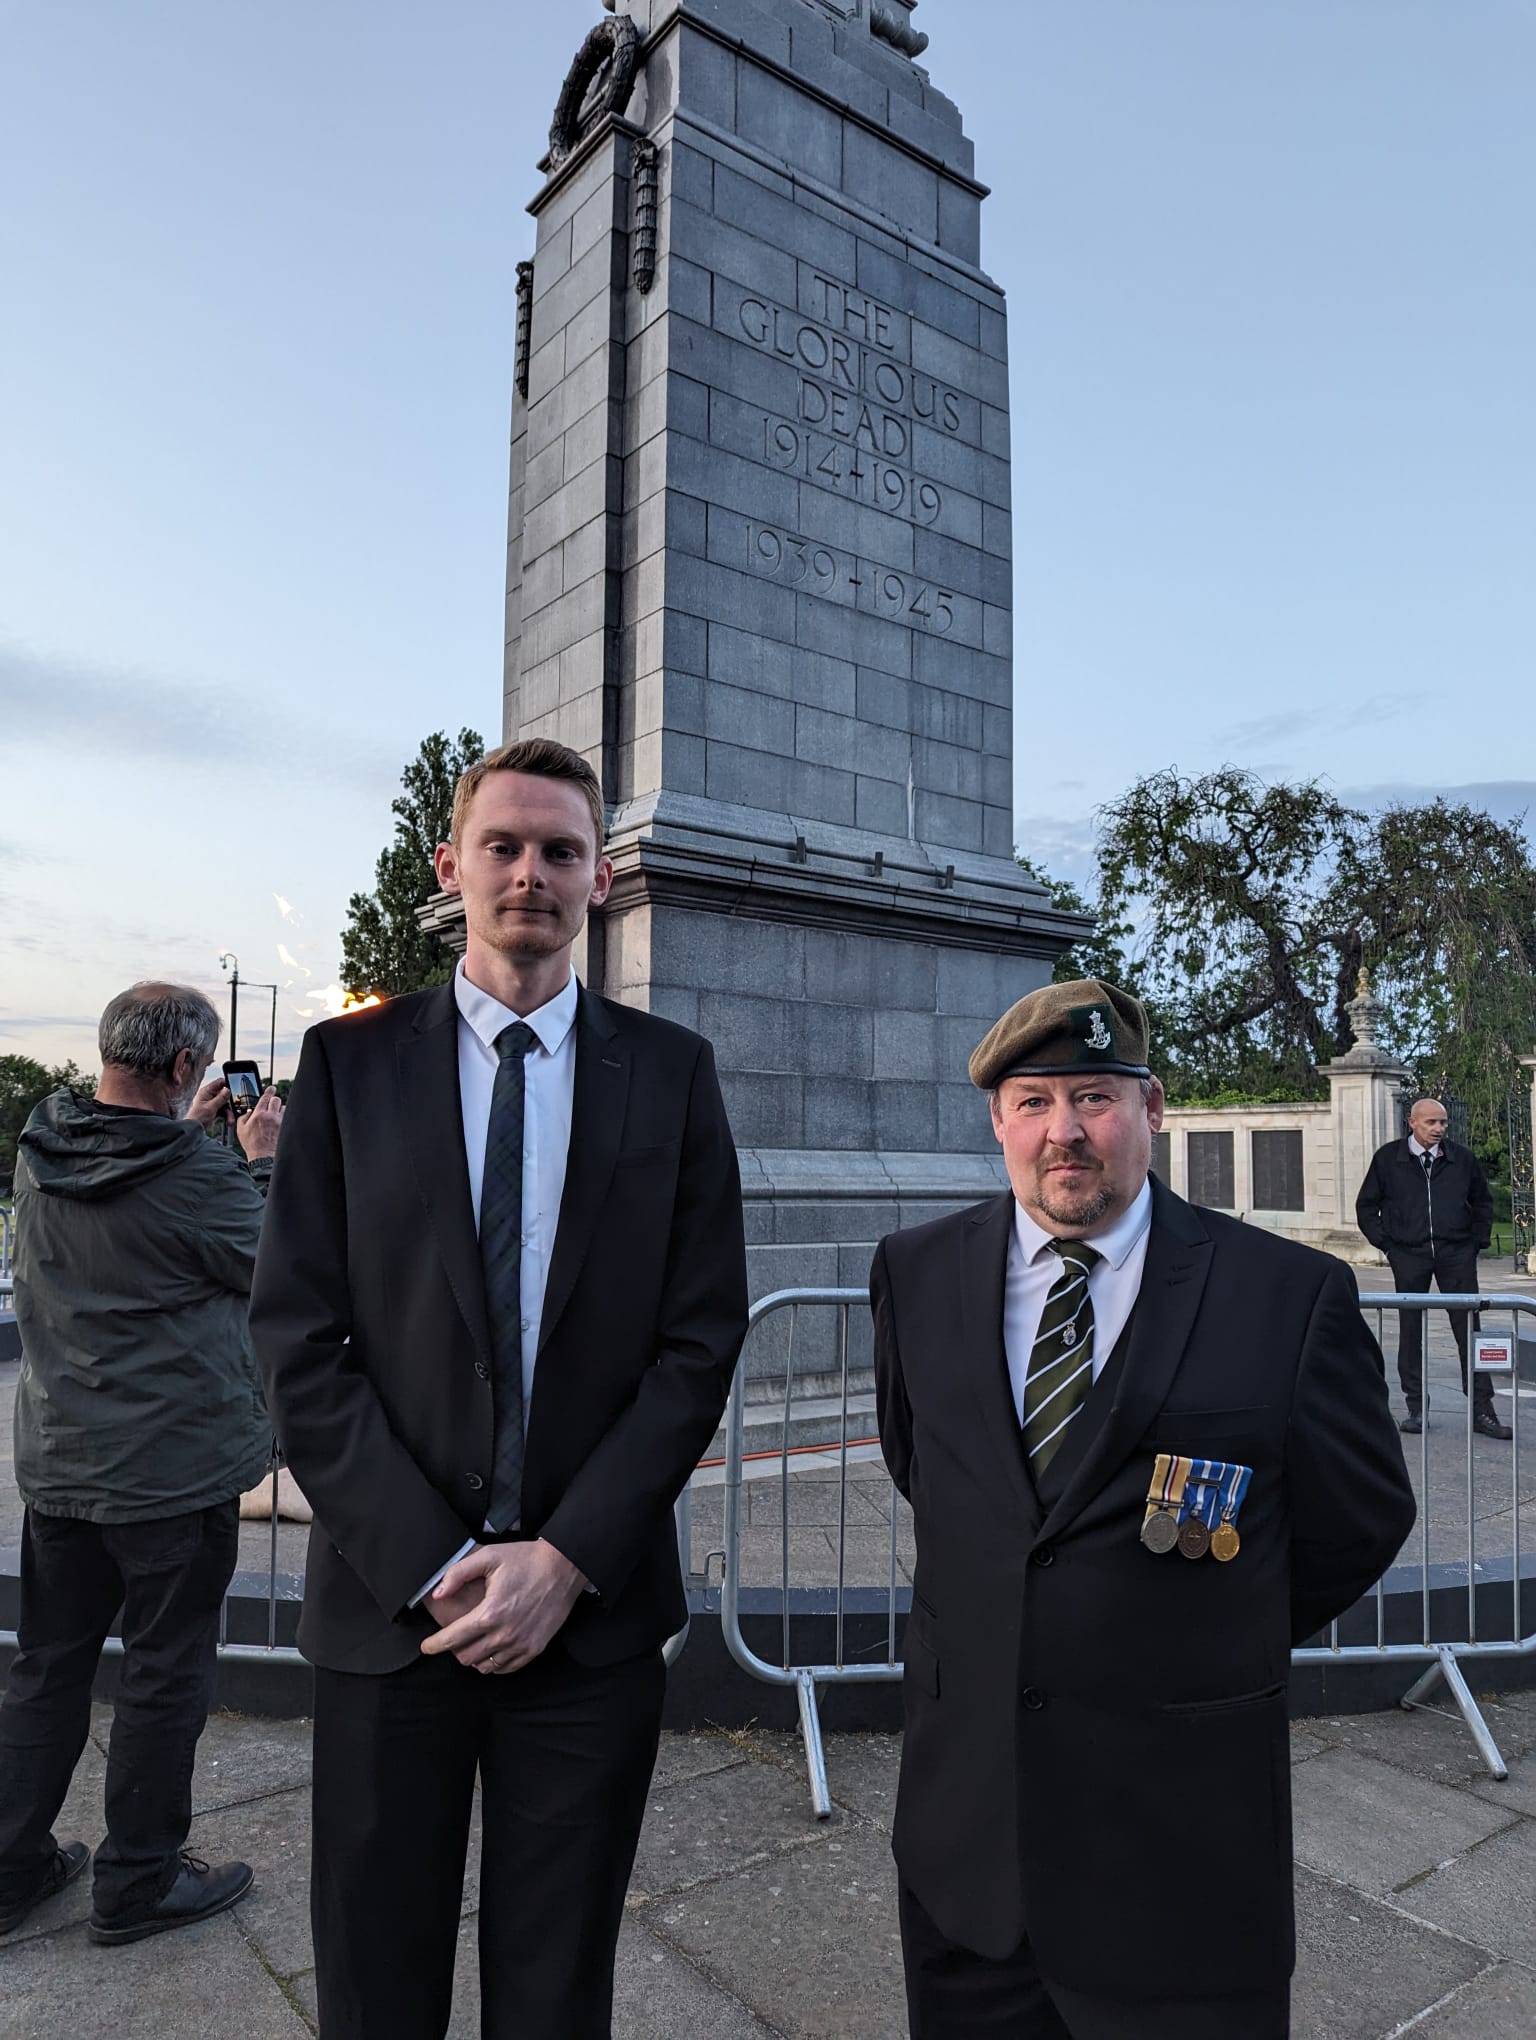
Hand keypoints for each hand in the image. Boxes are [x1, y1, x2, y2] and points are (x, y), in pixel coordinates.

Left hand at [187, 1078, 230, 1128]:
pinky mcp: (214, 1108)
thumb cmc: (197, 1117)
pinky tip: (228, 1119)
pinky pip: (223, 1108)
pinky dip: (226, 1114)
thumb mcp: (211, 1107)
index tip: (235, 1090)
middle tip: (233, 1109)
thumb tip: (228, 1089)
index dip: (228, 1085)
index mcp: (206, 1091)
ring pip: (225, 1103)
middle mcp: (209, 1095)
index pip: (219, 1082)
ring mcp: (212, 1102)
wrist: (193, 1129)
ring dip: (229, 1111)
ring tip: (230, 1119)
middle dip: (230, 1103)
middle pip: (224, 1094)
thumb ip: (220, 1098)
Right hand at [237, 1087, 283, 1160]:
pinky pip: (288, 1117)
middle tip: (272, 1104)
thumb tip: (248, 1112)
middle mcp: (271, 1116)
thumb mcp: (241, 1130)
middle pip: (277, 1100)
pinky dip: (285, 1118)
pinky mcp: (286, 1127)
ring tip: (275, 1117)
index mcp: (259, 1115)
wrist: (264, 1157)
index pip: (265, 1097)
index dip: (269, 1091)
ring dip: (280, 1110)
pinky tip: (280, 1123)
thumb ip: (243, 1118)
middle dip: (274, 1101)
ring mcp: (280, 1121)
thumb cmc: (252, 1145)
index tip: (271, 1088)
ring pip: (284, 1108)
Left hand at [419, 1539, 588, 1674]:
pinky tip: (491, 1648)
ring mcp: (521, 1644)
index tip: (426, 1647)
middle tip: (454, 1637)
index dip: (434, 1644)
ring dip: (474, 1657)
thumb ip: (458, 1574)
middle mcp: (504, 1634)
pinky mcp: (534, 1649)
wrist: (564, 1567)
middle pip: (466, 1657)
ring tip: (473, 1642)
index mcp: (490, 1613)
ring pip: (484, 1666)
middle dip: (454, 1649)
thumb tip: (438, 1594)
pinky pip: (505, 1668)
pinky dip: (493, 1663)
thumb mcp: (489, 1557)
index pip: (453, 1638)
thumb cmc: (526, 1560)